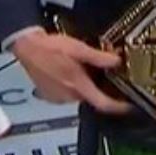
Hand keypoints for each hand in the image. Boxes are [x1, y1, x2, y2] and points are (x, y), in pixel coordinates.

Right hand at [12, 30, 130, 114]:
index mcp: (78, 87)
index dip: (119, 107)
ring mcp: (58, 98)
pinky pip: (67, 95)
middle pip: (92, 98)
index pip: (104, 104)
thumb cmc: (48, 48)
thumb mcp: (79, 49)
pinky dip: (71, 86)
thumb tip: (116, 61)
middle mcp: (68, 96)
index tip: (128, 106)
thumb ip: (99, 57)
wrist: (27, 47)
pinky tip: (69, 73)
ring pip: (79, 96)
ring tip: (82, 69)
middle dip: (99, 88)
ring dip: (84, 86)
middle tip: (103, 75)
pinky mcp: (50, 96)